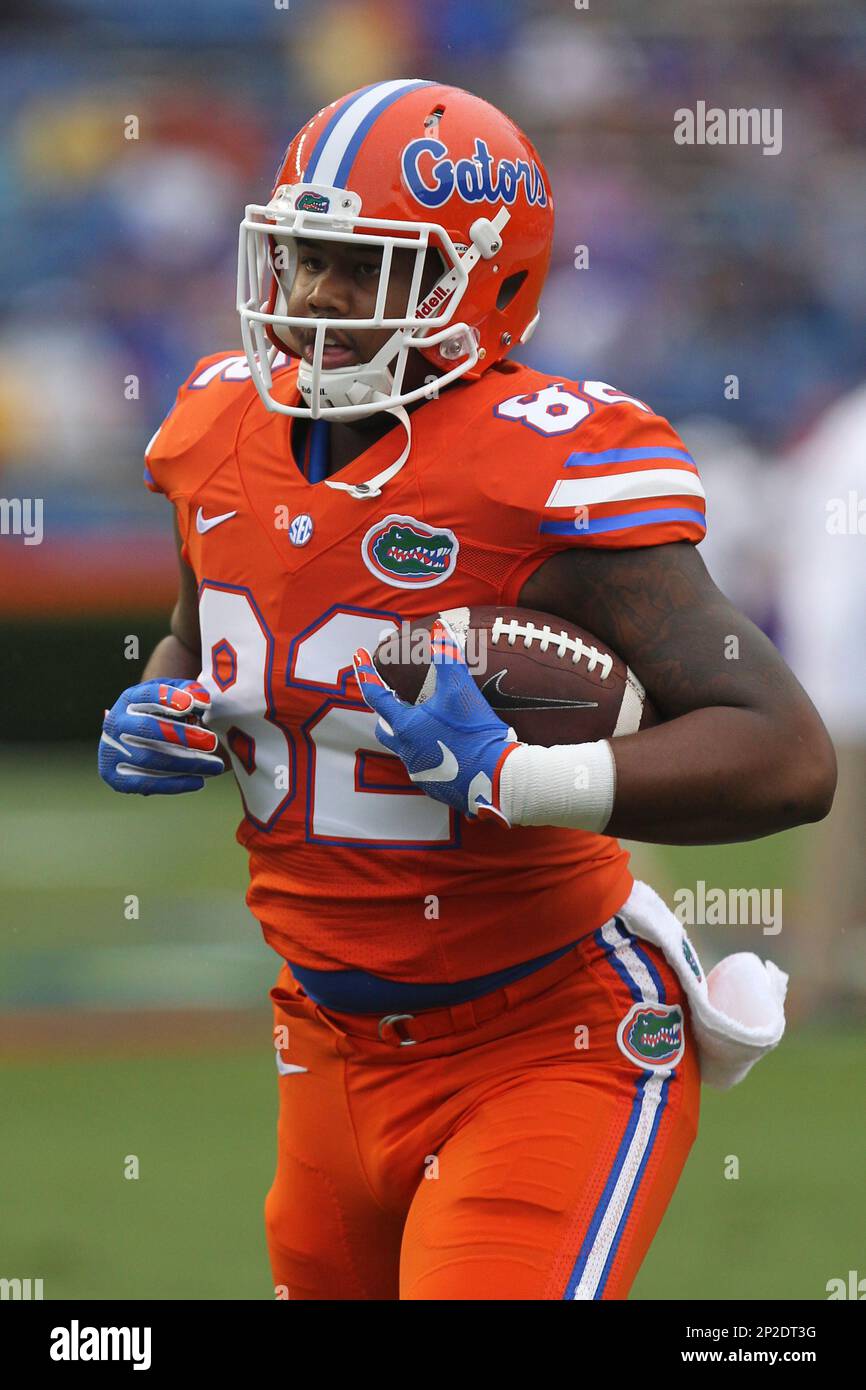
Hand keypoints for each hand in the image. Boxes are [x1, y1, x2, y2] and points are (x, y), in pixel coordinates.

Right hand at [98, 679, 225, 794]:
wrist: (132, 739)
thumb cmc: (162, 713)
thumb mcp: (172, 696)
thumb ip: (189, 691)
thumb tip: (201, 700)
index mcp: (129, 699)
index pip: (147, 695)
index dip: (169, 699)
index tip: (193, 706)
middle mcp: (116, 723)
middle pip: (147, 728)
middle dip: (182, 735)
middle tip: (212, 742)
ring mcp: (113, 751)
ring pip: (150, 759)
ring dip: (186, 764)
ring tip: (215, 766)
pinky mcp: (116, 777)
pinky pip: (147, 784)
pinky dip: (174, 784)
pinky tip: (199, 782)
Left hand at [352, 618, 518, 823]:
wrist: (497, 778)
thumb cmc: (475, 732)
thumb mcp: (461, 691)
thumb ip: (448, 657)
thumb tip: (439, 626)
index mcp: (406, 726)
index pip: (376, 695)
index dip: (366, 672)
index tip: (358, 654)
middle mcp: (406, 751)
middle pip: (384, 728)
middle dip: (386, 712)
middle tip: (396, 698)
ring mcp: (420, 772)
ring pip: (405, 749)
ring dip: (411, 734)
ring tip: (429, 723)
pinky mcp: (435, 787)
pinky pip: (425, 767)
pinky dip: (430, 753)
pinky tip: (448, 747)